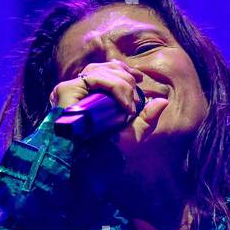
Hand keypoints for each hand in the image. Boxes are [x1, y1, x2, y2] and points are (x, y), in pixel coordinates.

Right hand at [49, 59, 171, 148]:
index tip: (140, 78)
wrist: (93, 161)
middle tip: (135, 101)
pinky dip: (114, 86)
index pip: (104, 70)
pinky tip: (125, 105)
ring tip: (130, 105)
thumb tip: (163, 101)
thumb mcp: (134, 132)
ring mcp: (71, 90)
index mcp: (90, 96)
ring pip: (99, 70)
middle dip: (126, 78)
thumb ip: (148, 117)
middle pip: (103, 67)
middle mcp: (79, 92)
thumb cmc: (109, 150)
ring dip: (122, 83)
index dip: (123, 69)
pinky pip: (94, 78)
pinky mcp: (66, 90)